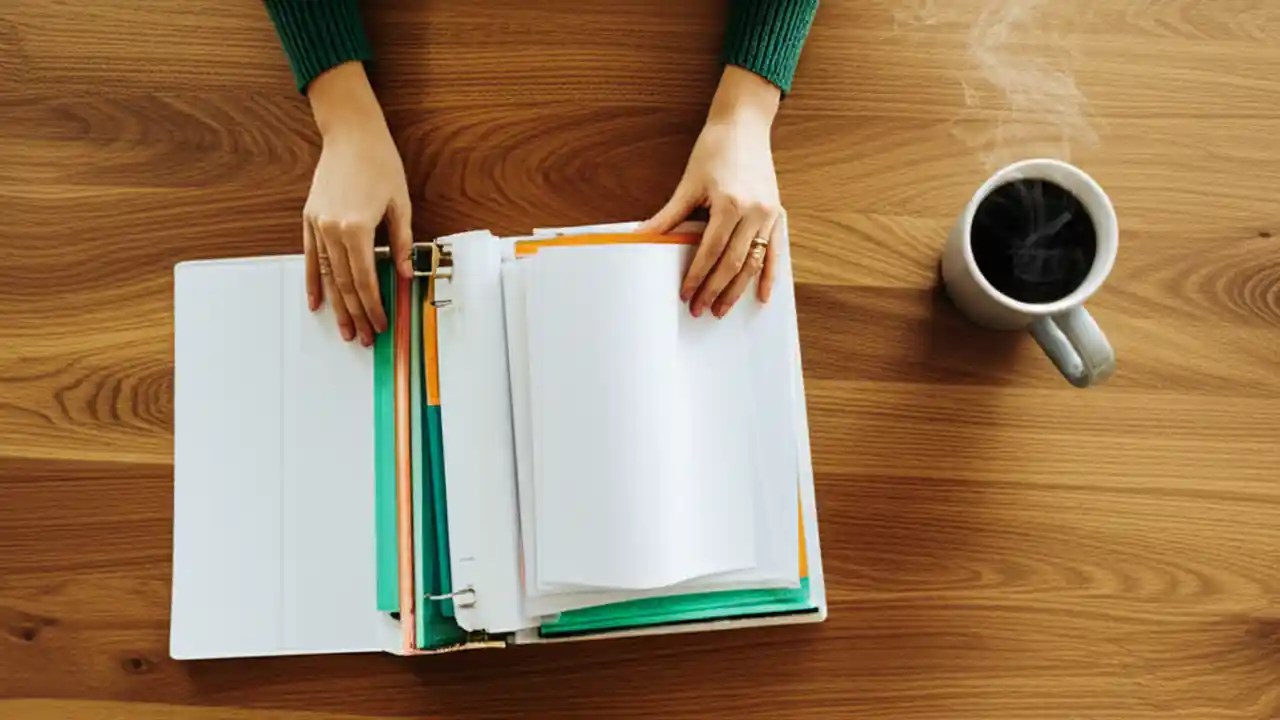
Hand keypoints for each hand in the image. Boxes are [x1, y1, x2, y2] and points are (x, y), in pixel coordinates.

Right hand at [302, 62, 413, 345]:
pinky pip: (310, 258)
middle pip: (345, 284)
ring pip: (327, 276)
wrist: (351, 133)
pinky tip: (317, 303)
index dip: (375, 305)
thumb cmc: (380, 163)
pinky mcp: (310, 219)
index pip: (367, 279)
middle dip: (356, 313)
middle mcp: (332, 230)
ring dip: (336, 306)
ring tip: (344, 328)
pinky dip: (313, 282)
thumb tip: (404, 275)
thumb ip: (402, 242)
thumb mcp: (400, 203)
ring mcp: (317, 225)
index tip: (381, 324)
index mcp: (357, 228)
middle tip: (364, 337)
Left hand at [639, 65, 783, 317]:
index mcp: (730, 205)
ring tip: (722, 309)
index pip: (710, 252)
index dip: (697, 277)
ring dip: (738, 290)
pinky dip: (769, 276)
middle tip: (700, 310)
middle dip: (715, 290)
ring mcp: (769, 215)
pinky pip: (775, 252)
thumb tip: (642, 237)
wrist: (744, 124)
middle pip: (733, 264)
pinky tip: (762, 297)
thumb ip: (669, 216)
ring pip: (755, 263)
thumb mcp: (689, 183)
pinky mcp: (777, 214)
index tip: (685, 294)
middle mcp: (754, 212)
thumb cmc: (715, 149)